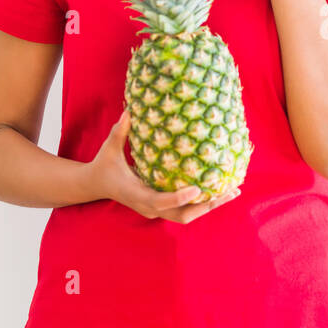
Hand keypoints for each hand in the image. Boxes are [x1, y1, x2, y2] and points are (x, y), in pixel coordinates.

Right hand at [87, 108, 241, 222]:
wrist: (95, 185)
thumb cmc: (103, 165)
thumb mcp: (108, 149)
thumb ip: (119, 132)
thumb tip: (129, 112)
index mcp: (136, 195)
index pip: (160, 202)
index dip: (179, 198)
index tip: (197, 189)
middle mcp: (149, 207)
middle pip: (183, 215)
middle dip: (207, 206)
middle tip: (228, 191)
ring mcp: (156, 211)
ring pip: (188, 215)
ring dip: (210, 205)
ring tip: (233, 191)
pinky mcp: (162, 208)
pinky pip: (186, 209)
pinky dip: (204, 202)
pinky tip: (221, 190)